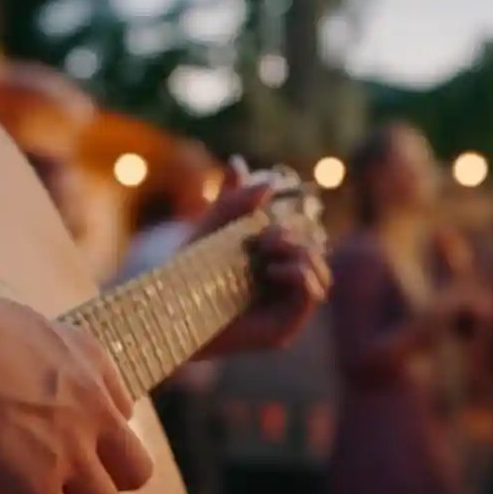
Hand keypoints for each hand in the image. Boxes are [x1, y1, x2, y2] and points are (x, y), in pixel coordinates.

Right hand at [0, 282, 153, 493]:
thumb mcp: (19, 330)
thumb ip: (42, 364)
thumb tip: (26, 388)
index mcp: (91, 360)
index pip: (123, 416)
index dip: (94, 437)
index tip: (60, 438)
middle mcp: (94, 407)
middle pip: (135, 472)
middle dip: (100, 480)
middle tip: (55, 479)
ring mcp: (71, 451)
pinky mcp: (36, 490)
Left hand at [192, 168, 330, 356]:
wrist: (170, 310)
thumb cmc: (188, 271)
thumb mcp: (211, 226)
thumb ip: (227, 197)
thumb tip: (238, 162)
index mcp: (276, 263)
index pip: (309, 238)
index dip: (300, 222)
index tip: (266, 219)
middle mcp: (285, 289)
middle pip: (319, 254)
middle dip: (297, 238)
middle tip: (264, 237)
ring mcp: (285, 312)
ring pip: (322, 274)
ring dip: (301, 254)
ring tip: (266, 250)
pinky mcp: (282, 331)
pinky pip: (313, 296)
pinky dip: (300, 276)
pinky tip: (271, 271)